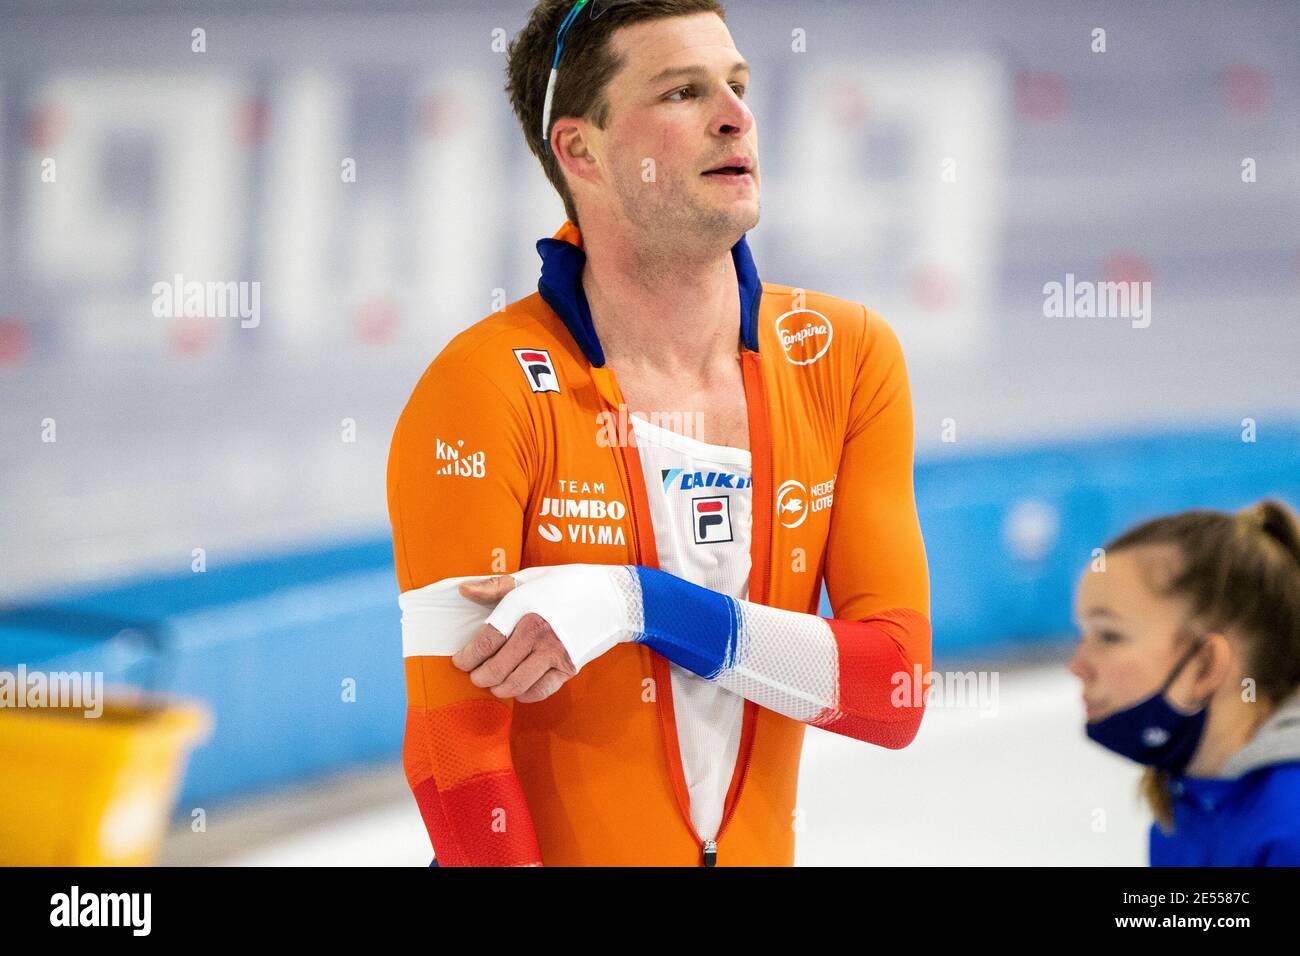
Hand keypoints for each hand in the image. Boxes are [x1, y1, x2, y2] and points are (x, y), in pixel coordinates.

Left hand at [452, 575, 578, 702]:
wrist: (615, 596)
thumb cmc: (570, 583)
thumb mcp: (532, 577)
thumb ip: (495, 586)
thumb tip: (465, 590)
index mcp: (523, 607)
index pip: (486, 641)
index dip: (469, 657)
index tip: (462, 661)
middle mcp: (537, 632)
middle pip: (496, 668)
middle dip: (480, 677)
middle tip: (476, 676)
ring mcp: (554, 652)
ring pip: (515, 684)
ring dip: (498, 689)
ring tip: (494, 684)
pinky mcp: (569, 667)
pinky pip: (540, 690)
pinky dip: (524, 694)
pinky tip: (519, 689)